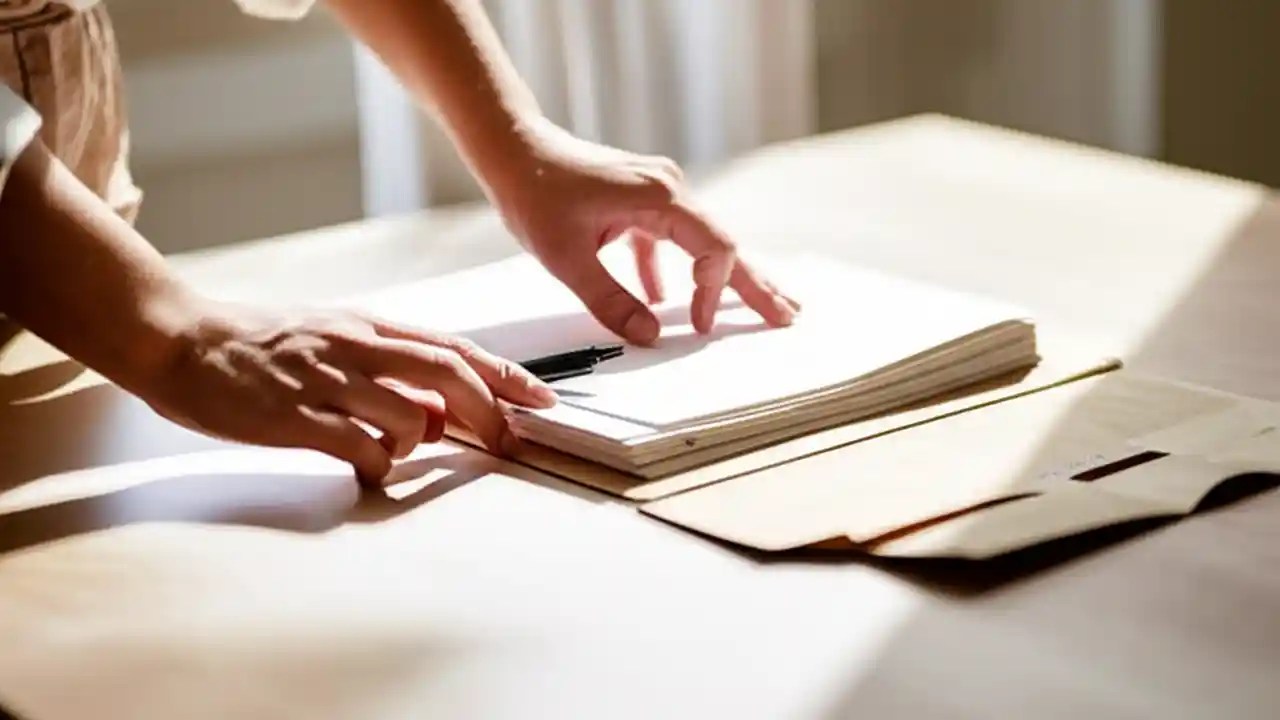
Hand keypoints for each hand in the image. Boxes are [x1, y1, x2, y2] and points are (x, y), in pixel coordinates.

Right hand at [138, 299, 555, 483]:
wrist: (179, 339)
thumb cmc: (257, 344)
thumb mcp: (331, 337)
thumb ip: (386, 367)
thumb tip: (439, 410)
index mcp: (366, 325)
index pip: (454, 345)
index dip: (505, 373)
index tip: (542, 398)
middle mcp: (355, 346)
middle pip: (449, 374)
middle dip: (490, 412)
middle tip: (507, 441)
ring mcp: (326, 381)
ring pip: (412, 417)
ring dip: (422, 443)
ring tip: (395, 449)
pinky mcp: (295, 417)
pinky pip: (361, 448)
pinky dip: (378, 465)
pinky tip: (363, 466)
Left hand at [490, 119, 799, 344]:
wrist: (512, 149)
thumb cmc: (535, 194)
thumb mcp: (566, 258)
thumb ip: (610, 300)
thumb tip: (650, 337)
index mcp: (661, 198)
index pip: (715, 249)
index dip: (713, 292)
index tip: (695, 326)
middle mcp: (669, 189)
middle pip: (725, 244)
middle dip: (755, 284)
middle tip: (789, 316)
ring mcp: (658, 193)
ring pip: (703, 243)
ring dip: (725, 278)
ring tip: (759, 305)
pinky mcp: (641, 201)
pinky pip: (671, 241)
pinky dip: (678, 270)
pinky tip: (670, 299)